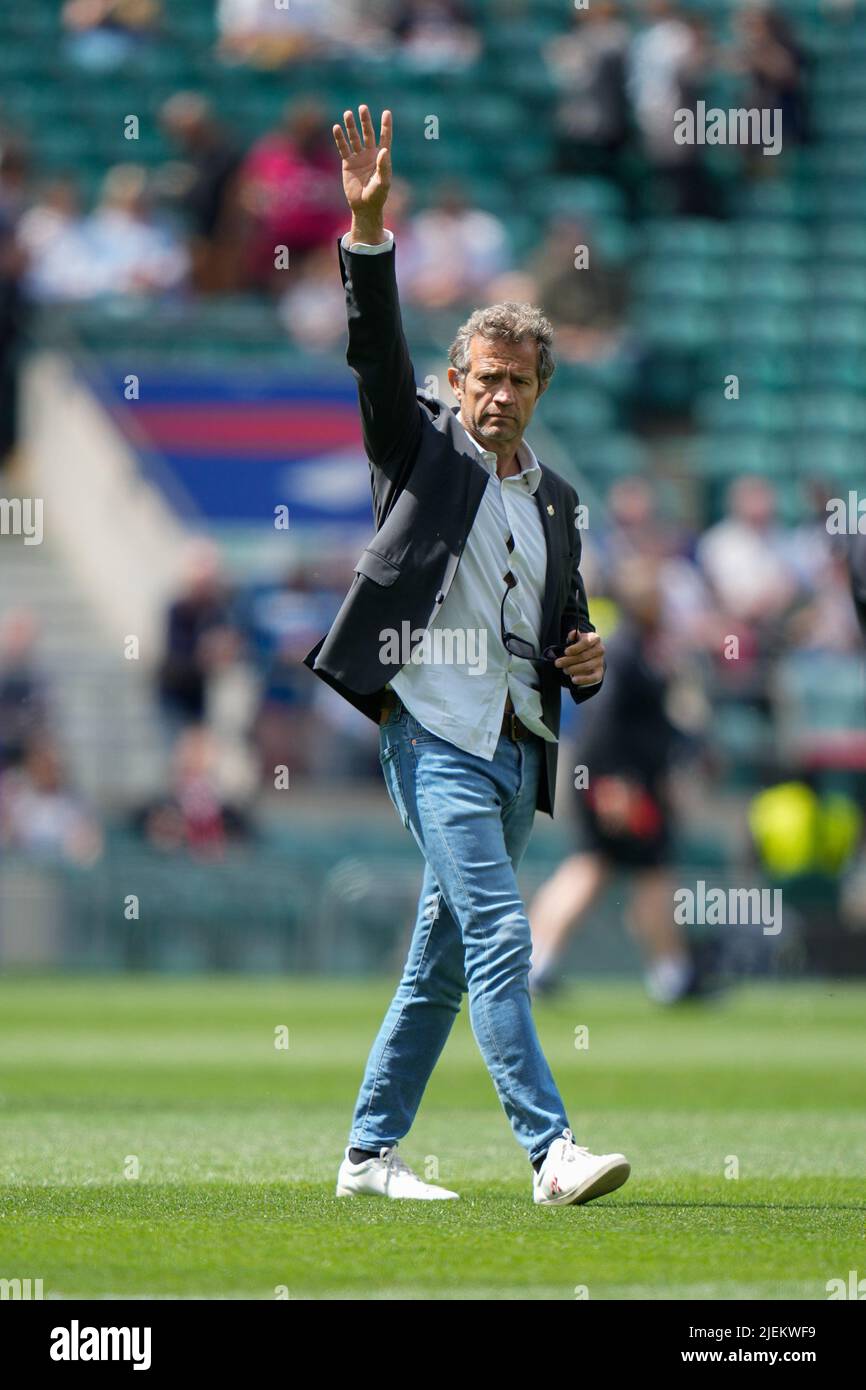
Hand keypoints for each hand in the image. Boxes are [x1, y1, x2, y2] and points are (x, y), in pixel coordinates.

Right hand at [333, 106, 391, 227]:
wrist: (364, 206)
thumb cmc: (377, 196)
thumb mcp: (383, 182)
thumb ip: (384, 166)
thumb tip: (384, 150)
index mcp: (382, 157)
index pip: (385, 138)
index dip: (386, 126)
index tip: (386, 112)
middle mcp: (370, 154)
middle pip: (368, 133)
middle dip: (365, 121)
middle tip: (362, 108)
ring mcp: (358, 157)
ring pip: (354, 138)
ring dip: (351, 126)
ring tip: (348, 113)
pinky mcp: (347, 163)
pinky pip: (343, 148)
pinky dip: (340, 138)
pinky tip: (337, 128)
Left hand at [554, 629, 604, 685]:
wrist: (590, 656)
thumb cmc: (580, 646)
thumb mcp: (576, 639)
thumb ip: (573, 636)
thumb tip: (572, 634)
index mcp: (595, 638)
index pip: (586, 642)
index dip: (575, 648)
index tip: (566, 652)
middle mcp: (600, 650)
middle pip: (584, 656)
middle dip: (569, 660)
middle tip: (558, 663)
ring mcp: (600, 662)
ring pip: (586, 666)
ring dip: (573, 669)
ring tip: (564, 670)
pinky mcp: (600, 673)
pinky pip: (593, 678)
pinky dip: (583, 680)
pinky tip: (574, 680)